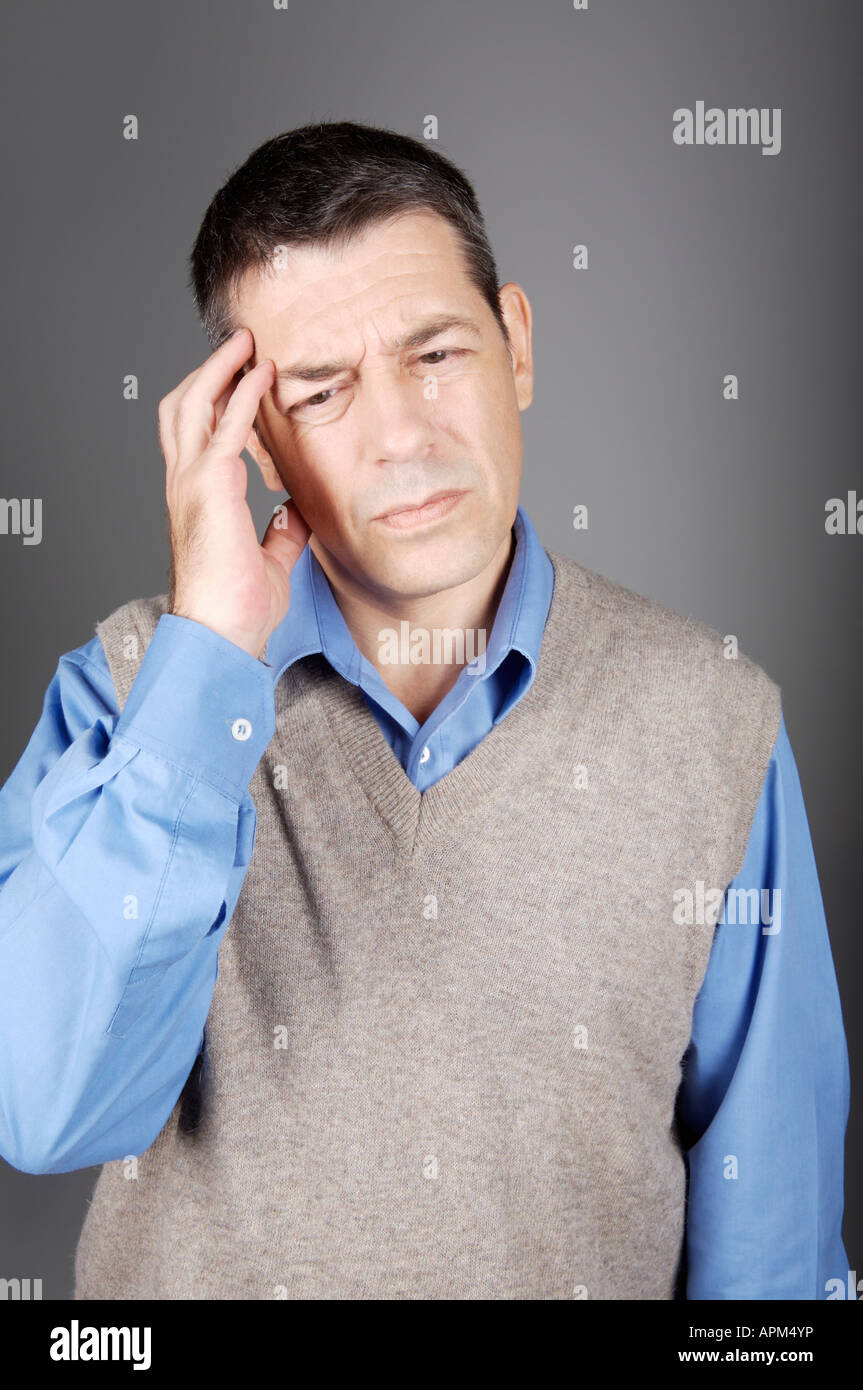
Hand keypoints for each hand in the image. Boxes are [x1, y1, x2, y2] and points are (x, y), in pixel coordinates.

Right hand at [159, 327, 310, 657]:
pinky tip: (263, 375)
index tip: (242, 379)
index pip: (197, 435)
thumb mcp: (269, 560)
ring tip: (246, 342)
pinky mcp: (212, 485)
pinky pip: (227, 425)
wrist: (222, 631)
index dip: (214, 402)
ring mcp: (193, 481)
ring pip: (195, 403)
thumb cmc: (239, 607)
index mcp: (197, 499)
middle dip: (209, 370)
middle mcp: (186, 482)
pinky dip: (243, 394)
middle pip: (184, 407)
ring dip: (221, 367)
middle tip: (239, 345)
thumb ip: (281, 532)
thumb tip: (296, 513)